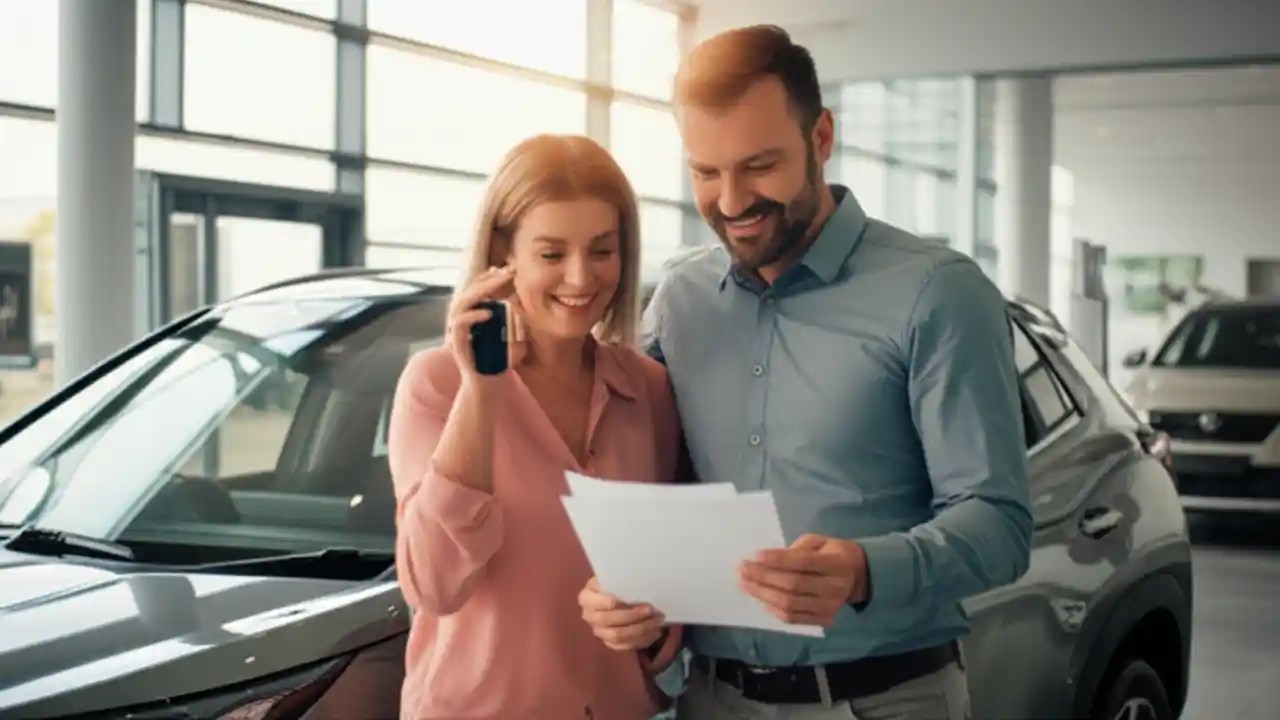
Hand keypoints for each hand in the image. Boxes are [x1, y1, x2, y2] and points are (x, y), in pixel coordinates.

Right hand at [445, 266, 527, 376]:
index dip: (490, 277)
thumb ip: (516, 323)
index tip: (508, 269)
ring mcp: (458, 331)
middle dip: (489, 279)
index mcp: (473, 315)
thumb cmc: (499, 362)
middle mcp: (463, 320)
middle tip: (507, 271)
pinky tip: (489, 312)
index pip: (477, 289)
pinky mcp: (456, 343)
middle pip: (470, 291)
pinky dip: (473, 315)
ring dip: (480, 291)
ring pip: (461, 303)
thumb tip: (520, 304)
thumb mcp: (514, 339)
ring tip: (498, 283)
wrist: (488, 386)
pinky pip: (460, 324)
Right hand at [578, 577, 666, 651]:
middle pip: (609, 620)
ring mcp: (599, 632)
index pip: (595, 602)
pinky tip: (655, 631)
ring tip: (658, 619)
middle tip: (651, 609)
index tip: (620, 599)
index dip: (606, 602)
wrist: (614, 596)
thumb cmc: (615, 584)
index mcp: (586, 598)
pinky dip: (642, 639)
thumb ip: (618, 580)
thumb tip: (635, 581)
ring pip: (618, 636)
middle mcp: (590, 617)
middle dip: (632, 615)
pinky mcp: (610, 643)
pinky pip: (626, 646)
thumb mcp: (613, 577)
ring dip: (641, 629)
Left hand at [739, 534, 867, 626]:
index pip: (802, 562)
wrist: (857, 576)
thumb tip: (766, 561)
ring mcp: (830, 607)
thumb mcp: (819, 541)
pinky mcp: (824, 620)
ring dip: (763, 594)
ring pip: (790, 604)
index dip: (776, 560)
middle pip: (793, 585)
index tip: (753, 555)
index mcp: (836, 563)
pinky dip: (773, 609)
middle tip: (742, 569)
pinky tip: (760, 597)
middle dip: (763, 577)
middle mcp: (836, 587)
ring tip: (745, 583)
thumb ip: (796, 549)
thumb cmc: (832, 553)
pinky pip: (793, 618)